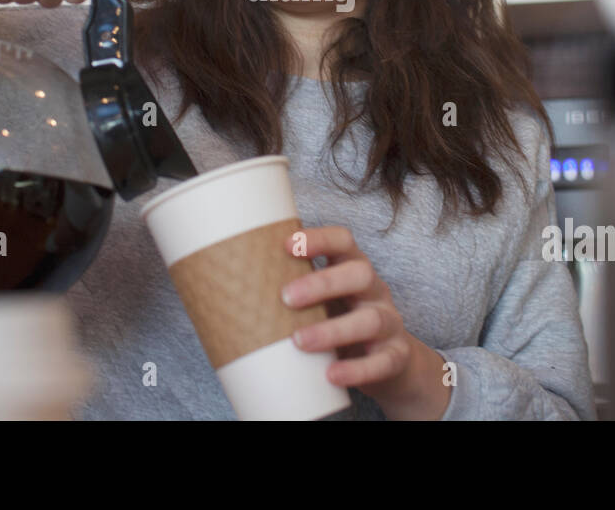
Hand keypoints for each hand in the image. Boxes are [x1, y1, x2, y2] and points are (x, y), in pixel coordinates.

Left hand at [282, 225, 449, 418]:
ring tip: (300, 341)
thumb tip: (219, 292)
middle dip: (323, 282)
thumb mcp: (322, 302)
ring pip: (370, 319)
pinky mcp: (395, 356)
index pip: (344, 241)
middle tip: (286, 297)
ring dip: (334, 329)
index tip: (287, 245)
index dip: (318, 238)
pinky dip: (357, 369)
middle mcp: (375, 291)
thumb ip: (289, 293)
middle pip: (360, 273)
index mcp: (353, 269)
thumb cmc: (340, 323)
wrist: (390, 364)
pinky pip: (382, 362)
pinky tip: (332, 374)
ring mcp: (389, 323)